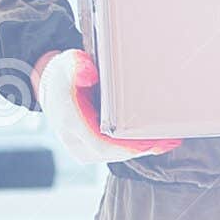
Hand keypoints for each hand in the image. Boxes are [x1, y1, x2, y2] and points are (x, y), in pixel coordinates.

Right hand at [33, 50, 180, 164]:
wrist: (51, 86)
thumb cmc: (63, 75)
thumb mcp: (68, 64)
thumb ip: (78, 67)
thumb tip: (89, 74)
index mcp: (69, 120)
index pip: (99, 143)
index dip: (124, 147)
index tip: (147, 143)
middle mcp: (74, 139)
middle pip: (111, 153)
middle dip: (141, 148)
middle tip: (168, 140)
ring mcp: (81, 146)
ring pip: (114, 155)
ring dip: (142, 149)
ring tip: (168, 141)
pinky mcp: (90, 147)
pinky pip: (115, 152)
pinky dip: (136, 148)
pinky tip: (156, 144)